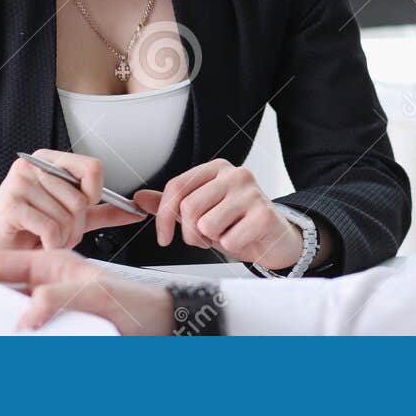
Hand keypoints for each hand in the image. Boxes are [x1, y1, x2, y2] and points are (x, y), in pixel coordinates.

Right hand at [0, 149, 140, 261]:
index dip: (95, 193)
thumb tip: (135, 210)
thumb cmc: (25, 230)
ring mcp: (19, 183)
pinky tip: (38, 244)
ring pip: (67, 217)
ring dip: (62, 239)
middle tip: (56, 233)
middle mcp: (33, 166)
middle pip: (80, 199)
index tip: (84, 206)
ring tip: (44, 239)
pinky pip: (51, 229)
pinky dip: (51, 245)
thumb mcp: (70, 217)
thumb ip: (101, 211)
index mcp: (49, 160)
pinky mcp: (10, 205)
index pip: (93, 167)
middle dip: (75, 227)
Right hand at [0, 248, 174, 333]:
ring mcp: (54, 309)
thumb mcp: (99, 295)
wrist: (162, 325)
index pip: (8, 264)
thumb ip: (61, 297)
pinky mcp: (60, 331)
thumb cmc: (138, 303)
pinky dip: (18, 342)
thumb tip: (27, 312)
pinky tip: (9, 348)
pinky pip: (31, 337)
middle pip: (5, 291)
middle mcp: (50, 286)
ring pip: (15, 317)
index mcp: (56, 266)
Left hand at [134, 159, 303, 269]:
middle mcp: (234, 174)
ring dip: (212, 240)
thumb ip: (172, 204)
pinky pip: (228, 240)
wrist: (275, 238)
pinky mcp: (264, 214)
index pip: (176, 187)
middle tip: (204, 237)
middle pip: (189, 208)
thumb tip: (140, 198)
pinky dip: (231, 247)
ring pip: (207, 225)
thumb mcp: (201, 211)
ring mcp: (251, 192)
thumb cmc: (238, 223)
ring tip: (225, 234)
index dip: (163, 216)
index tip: (163, 236)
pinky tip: (241, 238)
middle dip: (191, 233)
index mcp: (216, 169)